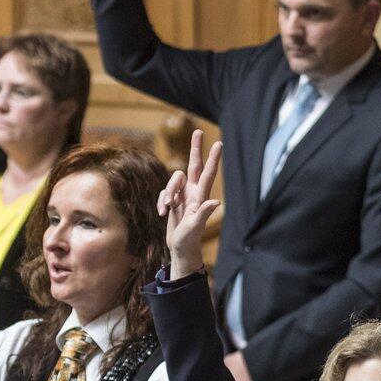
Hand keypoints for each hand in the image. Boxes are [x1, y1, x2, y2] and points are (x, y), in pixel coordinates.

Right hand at [157, 128, 221, 279]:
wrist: (180, 248)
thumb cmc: (189, 239)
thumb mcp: (194, 226)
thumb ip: (203, 213)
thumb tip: (215, 202)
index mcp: (200, 196)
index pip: (207, 173)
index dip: (212, 158)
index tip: (219, 143)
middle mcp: (193, 192)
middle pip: (194, 165)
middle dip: (195, 149)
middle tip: (197, 131)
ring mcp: (183, 196)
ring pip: (173, 180)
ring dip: (168, 192)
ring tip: (169, 209)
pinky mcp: (173, 200)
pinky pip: (164, 192)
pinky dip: (161, 201)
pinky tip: (163, 213)